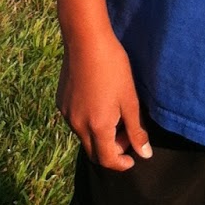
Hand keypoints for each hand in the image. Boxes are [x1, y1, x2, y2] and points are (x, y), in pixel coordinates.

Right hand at [57, 31, 152, 170]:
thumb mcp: (130, 100)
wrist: (86, 40)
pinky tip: (98, 102)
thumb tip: (145, 155)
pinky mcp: (60, 101)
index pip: (107, 161)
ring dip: (99, 135)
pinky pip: (75, 121)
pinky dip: (88, 122)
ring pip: (84, 136)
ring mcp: (66, 113)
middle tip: (127, 134)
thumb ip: (136, 131)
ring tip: (114, 114)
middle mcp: (77, 125)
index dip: (122, 164)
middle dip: (112, 150)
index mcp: (97, 127)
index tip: (133, 157)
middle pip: (94, 152)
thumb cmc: (113, 68)